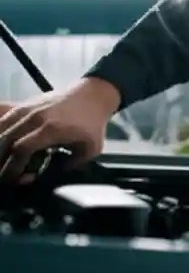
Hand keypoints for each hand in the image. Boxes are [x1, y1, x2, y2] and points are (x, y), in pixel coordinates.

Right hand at [0, 77, 120, 183]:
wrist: (95, 94)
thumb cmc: (93, 123)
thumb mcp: (91, 149)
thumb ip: (71, 164)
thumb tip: (51, 175)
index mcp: (52, 129)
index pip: (22, 148)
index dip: (13, 166)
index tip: (13, 178)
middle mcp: (36, 117)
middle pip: (6, 139)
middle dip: (2, 159)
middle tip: (3, 173)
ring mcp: (29, 108)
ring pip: (2, 127)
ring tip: (2, 159)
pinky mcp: (26, 103)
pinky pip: (4, 115)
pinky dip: (0, 128)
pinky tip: (1, 140)